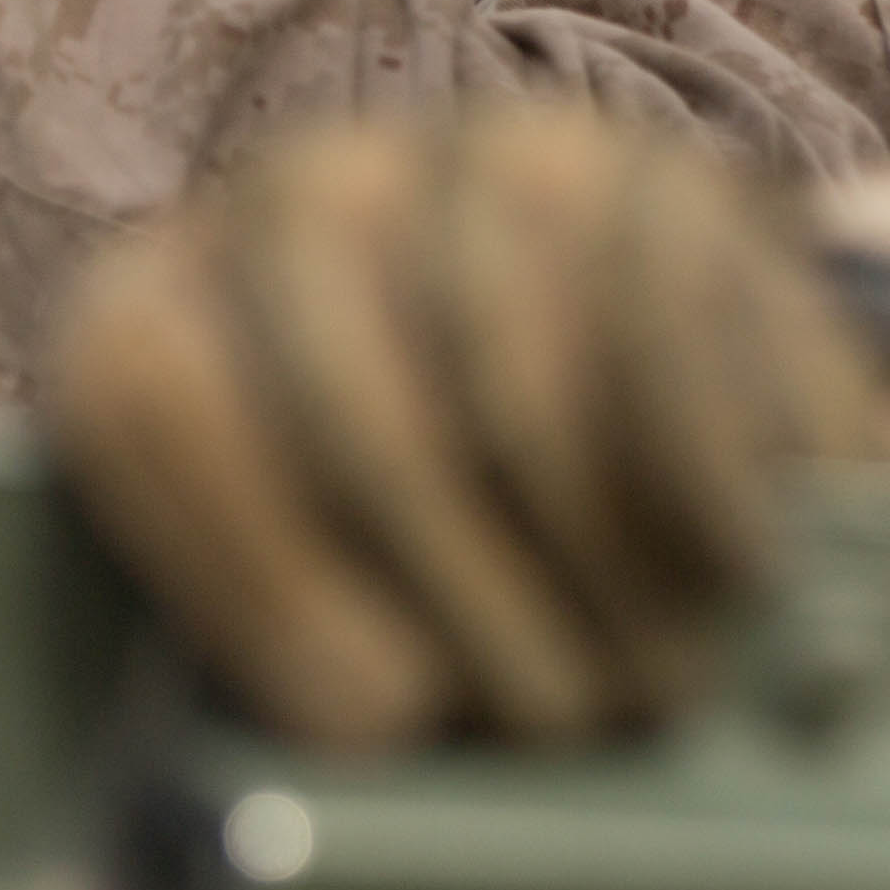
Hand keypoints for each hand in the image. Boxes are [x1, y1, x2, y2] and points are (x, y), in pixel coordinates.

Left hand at [40, 104, 889, 753]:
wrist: (624, 409)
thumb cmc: (436, 571)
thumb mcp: (329, 619)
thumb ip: (308, 671)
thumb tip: (378, 723)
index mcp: (158, 309)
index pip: (149, 399)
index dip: (260, 580)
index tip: (376, 721)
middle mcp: (299, 201)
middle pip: (364, 427)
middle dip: (476, 616)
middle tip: (557, 729)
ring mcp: (477, 160)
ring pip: (527, 395)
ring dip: (603, 576)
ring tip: (659, 683)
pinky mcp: (654, 173)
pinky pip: (674, 336)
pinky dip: (710, 478)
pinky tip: (741, 570)